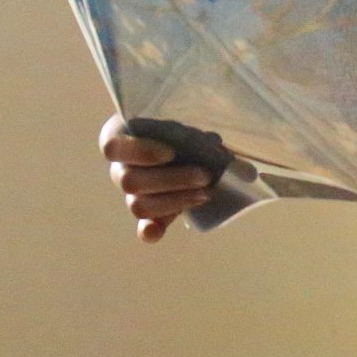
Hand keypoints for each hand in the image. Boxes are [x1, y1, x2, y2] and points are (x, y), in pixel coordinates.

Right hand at [99, 114, 214, 241]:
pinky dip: (151, 230)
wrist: (189, 143)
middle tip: (205, 176)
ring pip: (139, 206)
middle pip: (131, 182)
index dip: (140, 152)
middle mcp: (120, 168)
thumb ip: (203, 139)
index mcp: (120, 139)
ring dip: (174, 201)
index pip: (112, 147)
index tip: (171, 153)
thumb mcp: (187, 126)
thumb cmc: (184, 128)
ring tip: (206, 193)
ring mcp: (132, 194)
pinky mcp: (150, 213)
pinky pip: (144, 227)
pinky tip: (158, 230)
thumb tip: (245, 169)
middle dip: (171, 180)